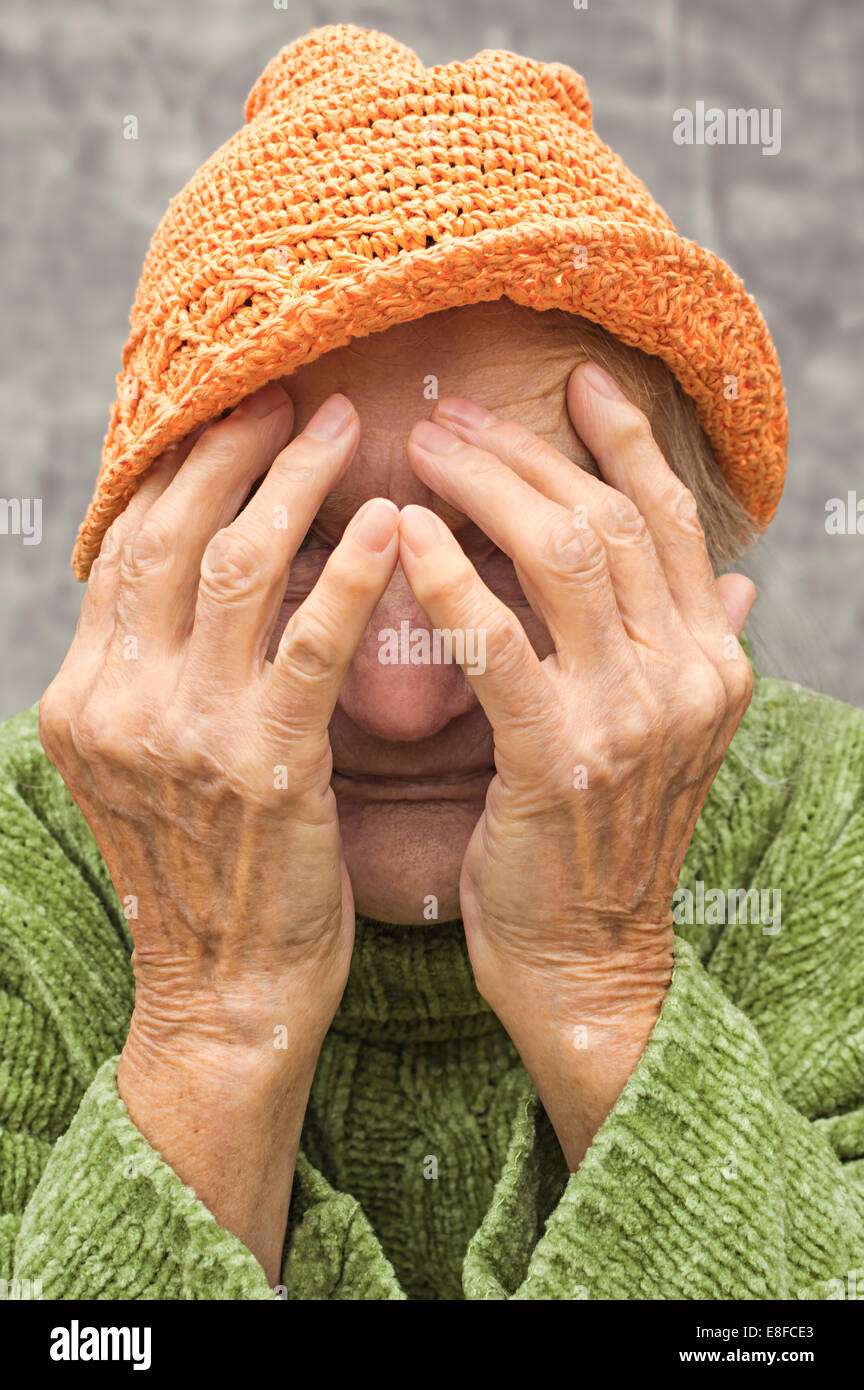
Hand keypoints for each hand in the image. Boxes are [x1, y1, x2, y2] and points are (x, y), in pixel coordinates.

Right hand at [39, 383, 399, 1276]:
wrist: (226, 994)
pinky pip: (305, 646)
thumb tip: (211, 570)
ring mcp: (183, 735)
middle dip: (235, 453)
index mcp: (86, 693)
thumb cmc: (213, 872)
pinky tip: (389, 525)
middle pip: (171, 535)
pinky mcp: (262, 769)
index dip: (187, 470)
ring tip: (346, 430)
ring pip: (233, 570)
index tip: (241, 414)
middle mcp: (117, 702)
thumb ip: (168, 670)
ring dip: (293, 487)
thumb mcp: (160, 760)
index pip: (131, 547)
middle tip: (297, 396)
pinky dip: (346, 576)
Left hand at [398, 362, 755, 1165]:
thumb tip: (736, 577)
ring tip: (420, 451)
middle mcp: (690, 677)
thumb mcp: (666, 738)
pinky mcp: (559, 761)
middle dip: (526, 453)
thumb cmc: (600, 843)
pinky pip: (501, 645)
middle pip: (611, 520)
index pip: (672, 519)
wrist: (588, 964)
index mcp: (714, 661)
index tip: (574, 380)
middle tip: (450, 416)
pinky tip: (404, 535)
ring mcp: (632, 719)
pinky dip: (451, 581)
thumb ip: (693, 650)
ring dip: (486, 488)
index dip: (623, 441)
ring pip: (566, 556)